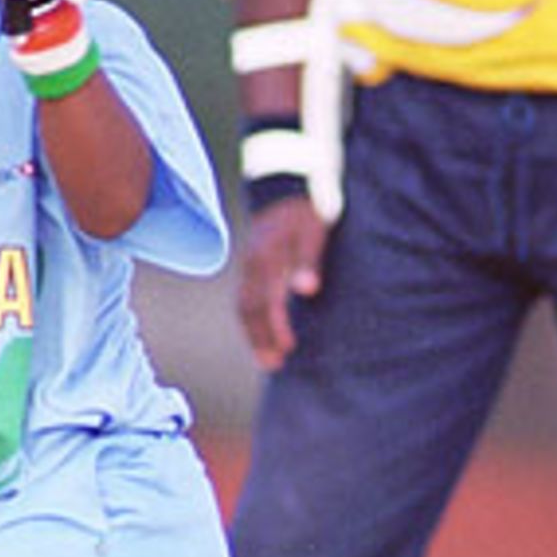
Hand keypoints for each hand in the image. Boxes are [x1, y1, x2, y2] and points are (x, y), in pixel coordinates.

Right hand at [236, 196, 329, 370]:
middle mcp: (251, 264)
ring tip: (268, 360)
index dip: (275, 327)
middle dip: (259, 338)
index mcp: (265, 257)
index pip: (265, 300)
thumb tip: (306, 290)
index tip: (288, 349)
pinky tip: (264, 336)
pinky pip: (246, 299)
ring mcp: (249, 266)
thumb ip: (308, 260)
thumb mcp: (313, 231)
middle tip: (273, 365)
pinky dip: (253, 321)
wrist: (288, 191)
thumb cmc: (306, 213)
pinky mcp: (252, 268)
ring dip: (254, 334)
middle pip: (248, 309)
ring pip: (244, 306)